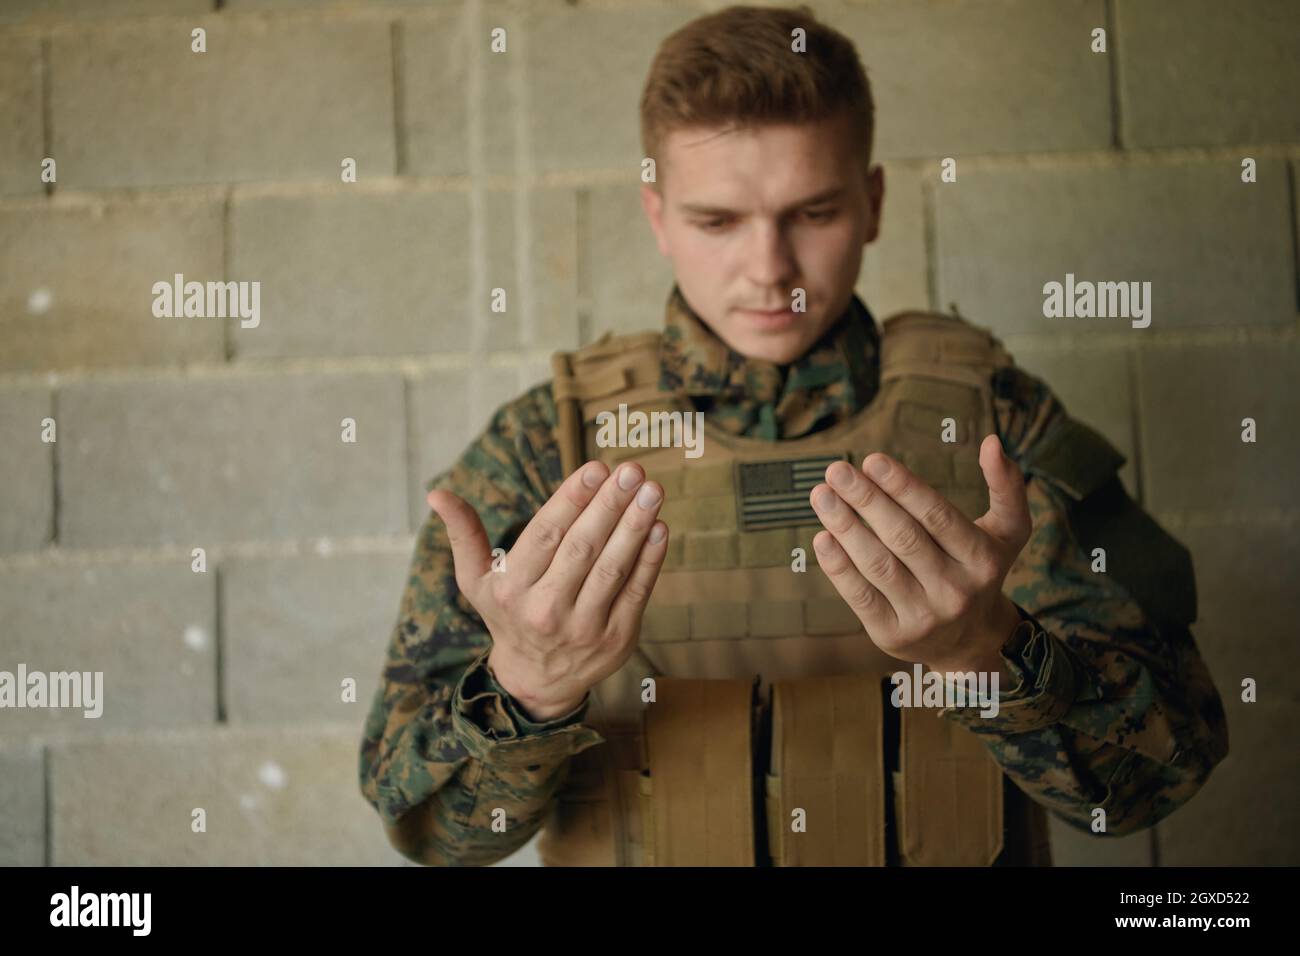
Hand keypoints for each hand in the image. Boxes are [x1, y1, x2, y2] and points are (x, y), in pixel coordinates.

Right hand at [427, 460, 668, 720]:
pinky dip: (650, 559)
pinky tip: (659, 526)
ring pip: (613, 569)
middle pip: (583, 549)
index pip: (546, 536)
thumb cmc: (507, 613)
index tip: (597, 467)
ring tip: (651, 489)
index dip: (573, 499)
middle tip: (631, 469)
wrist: (536, 680)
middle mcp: (546, 609)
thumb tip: (437, 494)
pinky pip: (636, 592)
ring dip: (635, 526)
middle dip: (609, 505)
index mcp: (511, 589)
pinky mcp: (616, 639)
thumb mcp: (475, 580)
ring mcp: (584, 627)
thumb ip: (463, 534)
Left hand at [809, 434, 1029, 677]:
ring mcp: (924, 616)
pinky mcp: (894, 635)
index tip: (871, 460)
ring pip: (878, 565)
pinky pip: (860, 597)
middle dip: (866, 500)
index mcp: (983, 560)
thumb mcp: (1009, 532)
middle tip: (836, 470)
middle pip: (903, 538)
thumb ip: (1007, 487)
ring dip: (845, 527)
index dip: (903, 487)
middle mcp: (956, 590)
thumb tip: (993, 442)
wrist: (971, 643)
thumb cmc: (982, 570)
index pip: (937, 517)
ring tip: (822, 496)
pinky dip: (838, 567)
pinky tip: (822, 537)